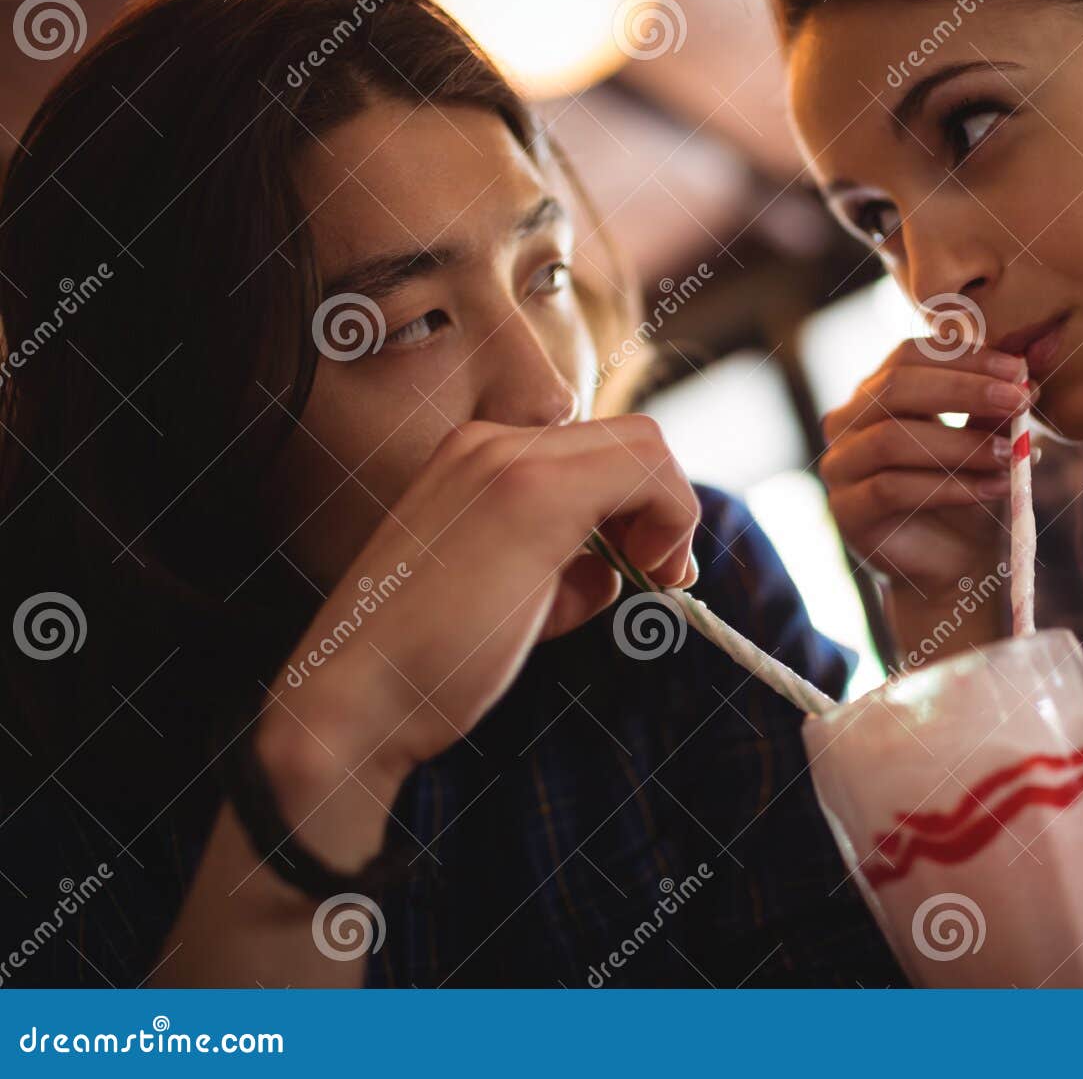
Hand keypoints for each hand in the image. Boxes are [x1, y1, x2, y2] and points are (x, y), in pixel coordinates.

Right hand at [261, 416, 699, 799]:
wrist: (354, 702)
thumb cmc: (425, 664)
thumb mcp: (508, 594)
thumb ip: (564, 564)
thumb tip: (622, 565)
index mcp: (476, 458)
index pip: (598, 451)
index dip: (642, 506)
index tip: (646, 568)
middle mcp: (490, 443)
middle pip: (633, 438)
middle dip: (667, 507)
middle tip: (662, 575)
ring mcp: (508, 460)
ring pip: (647, 446)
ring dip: (669, 518)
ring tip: (642, 583)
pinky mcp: (533, 493)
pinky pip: (647, 473)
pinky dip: (671, 523)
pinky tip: (641, 578)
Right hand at [820, 341, 1031, 602]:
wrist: (953, 568)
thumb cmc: (968, 493)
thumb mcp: (986, 440)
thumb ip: (997, 404)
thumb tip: (1037, 355)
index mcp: (875, 394)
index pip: (909, 355)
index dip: (964, 358)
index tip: (1020, 370)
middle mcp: (846, 423)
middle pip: (894, 388)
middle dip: (964, 390)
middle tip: (1019, 401)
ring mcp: (839, 467)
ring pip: (892, 439)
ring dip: (960, 443)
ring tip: (1011, 454)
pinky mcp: (847, 511)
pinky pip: (893, 489)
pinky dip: (950, 487)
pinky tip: (995, 488)